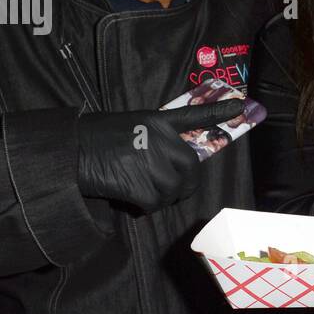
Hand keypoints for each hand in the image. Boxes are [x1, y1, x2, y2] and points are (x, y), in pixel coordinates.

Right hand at [76, 100, 245, 211]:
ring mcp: (155, 165)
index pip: (195, 116)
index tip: (242, 106)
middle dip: (181, 185)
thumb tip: (166, 160)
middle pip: (189, 171)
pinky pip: (155, 204)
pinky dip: (143, 207)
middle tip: (164, 189)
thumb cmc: (95, 138)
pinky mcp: (144, 188)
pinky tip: (129, 199)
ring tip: (137, 189)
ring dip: (159, 197)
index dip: (219, 113)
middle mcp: (162, 142)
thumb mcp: (130, 126)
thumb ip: (154, 138)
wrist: (71, 151)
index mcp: (158, 122)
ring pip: (173, 191)